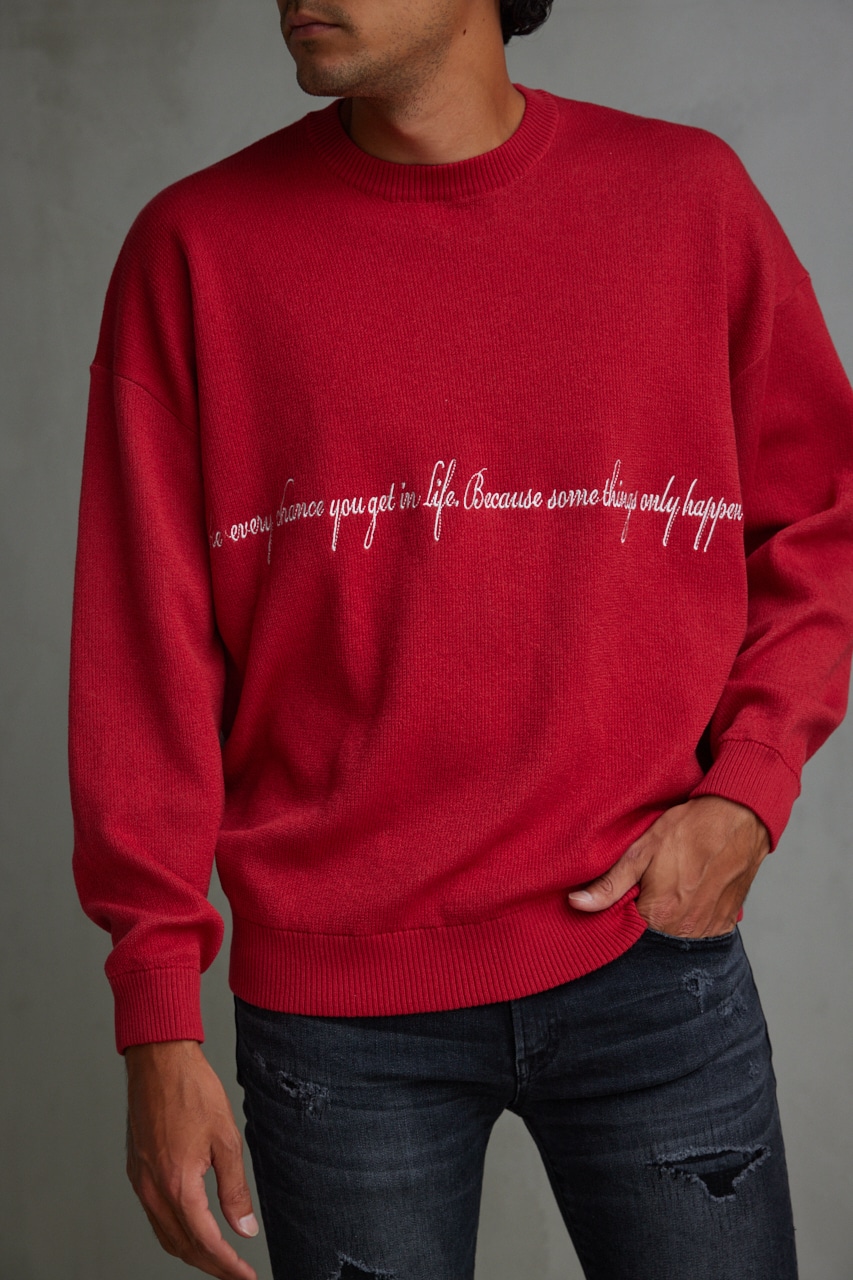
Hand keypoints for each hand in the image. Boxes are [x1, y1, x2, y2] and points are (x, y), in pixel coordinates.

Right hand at [125, 1039, 258, 1279]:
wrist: (159, 1061)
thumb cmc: (193, 1091)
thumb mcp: (225, 1140)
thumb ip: (234, 1190)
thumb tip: (245, 1229)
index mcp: (177, 1184)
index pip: (204, 1242)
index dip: (228, 1265)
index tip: (247, 1276)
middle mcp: (152, 1189)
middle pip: (182, 1246)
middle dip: (211, 1265)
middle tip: (237, 1272)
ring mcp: (140, 1182)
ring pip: (165, 1235)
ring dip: (192, 1252)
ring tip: (220, 1257)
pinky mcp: (136, 1171)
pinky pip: (154, 1216)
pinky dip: (175, 1231)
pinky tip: (192, 1228)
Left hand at [567, 795, 770, 937]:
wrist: (740, 819)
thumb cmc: (689, 829)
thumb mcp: (643, 849)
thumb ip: (610, 882)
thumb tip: (577, 903)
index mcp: (659, 915)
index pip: (624, 930)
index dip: (617, 913)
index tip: (619, 896)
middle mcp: (685, 930)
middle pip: (650, 935)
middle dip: (642, 918)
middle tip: (647, 888)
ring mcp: (708, 928)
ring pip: (675, 935)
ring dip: (667, 920)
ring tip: (669, 889)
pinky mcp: (726, 922)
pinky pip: (699, 931)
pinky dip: (690, 919)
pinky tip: (688, 894)